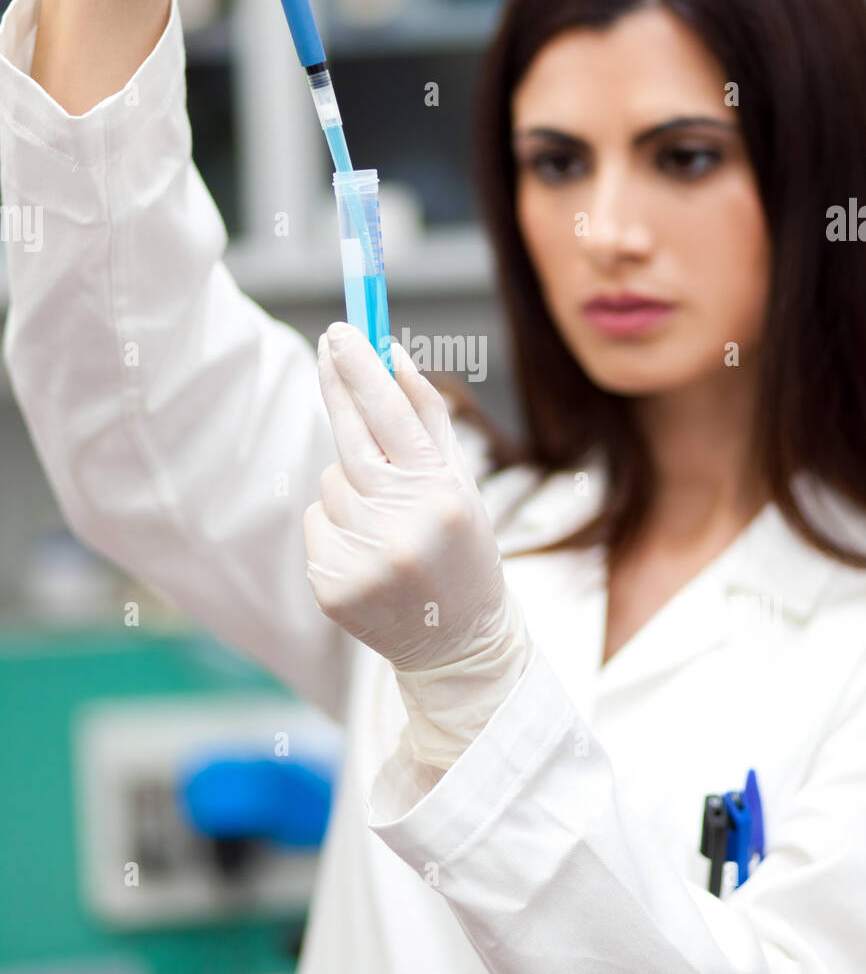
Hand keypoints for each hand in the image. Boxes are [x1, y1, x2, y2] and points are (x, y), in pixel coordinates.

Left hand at [303, 323, 520, 674]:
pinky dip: (336, 524)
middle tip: (329, 345)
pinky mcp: (332, 586)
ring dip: (351, 483)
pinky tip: (369, 550)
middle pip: (351, 436)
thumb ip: (428, 418)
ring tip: (387, 520)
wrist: (459, 642)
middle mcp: (404, 527)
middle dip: (338, 385)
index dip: (362, 369)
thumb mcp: (461, 482)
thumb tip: (393, 355)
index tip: (342, 331)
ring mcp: (365, 560)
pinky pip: (319, 521)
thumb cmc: (462, 548)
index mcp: (443, 496)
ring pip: (332, 481)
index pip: (392, 416)